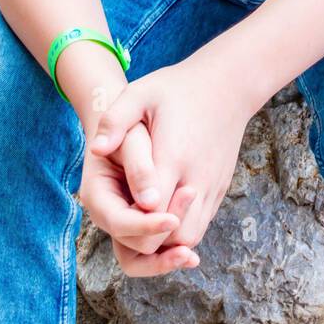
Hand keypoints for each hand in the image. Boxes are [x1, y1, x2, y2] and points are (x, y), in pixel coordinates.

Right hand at [78, 118, 200, 275]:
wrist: (134, 124)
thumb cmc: (132, 124)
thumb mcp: (133, 135)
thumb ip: (138, 165)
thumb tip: (150, 202)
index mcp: (97, 194)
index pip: (119, 222)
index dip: (146, 224)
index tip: (173, 219)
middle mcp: (108, 215)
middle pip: (131, 247)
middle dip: (160, 240)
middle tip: (189, 227)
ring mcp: (125, 222)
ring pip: (140, 258)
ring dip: (165, 259)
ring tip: (192, 258)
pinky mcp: (142, 225)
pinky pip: (153, 250)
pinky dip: (170, 253)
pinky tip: (192, 254)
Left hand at [89, 57, 252, 262]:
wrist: (227, 86)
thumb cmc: (178, 89)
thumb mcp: (141, 93)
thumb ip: (115, 121)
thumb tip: (96, 150)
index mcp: (173, 156)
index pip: (152, 211)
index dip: (133, 220)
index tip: (119, 210)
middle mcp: (197, 177)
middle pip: (172, 235)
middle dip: (147, 237)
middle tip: (126, 223)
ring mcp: (213, 186)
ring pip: (190, 237)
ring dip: (166, 238)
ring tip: (142, 222)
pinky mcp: (220, 189)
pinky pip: (202, 223)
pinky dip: (181, 227)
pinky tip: (161, 213)